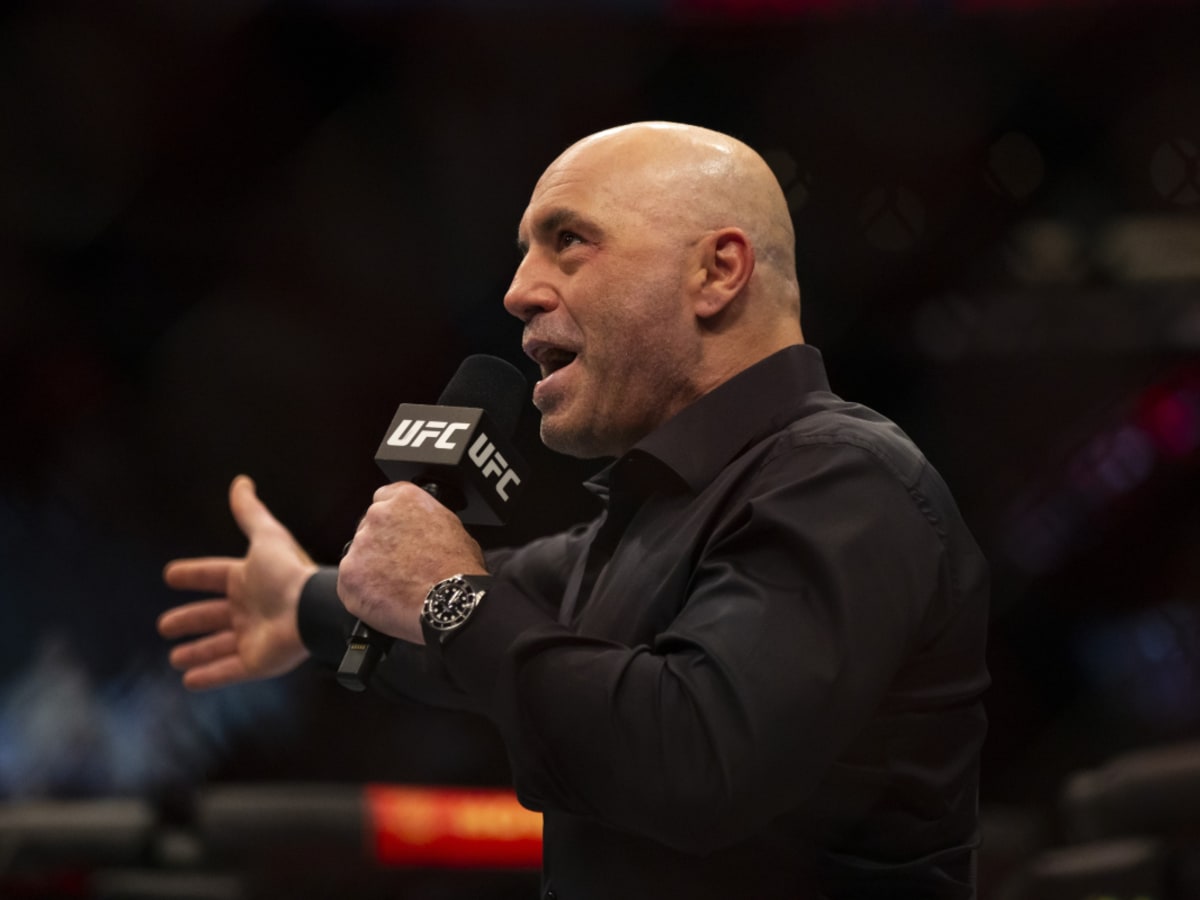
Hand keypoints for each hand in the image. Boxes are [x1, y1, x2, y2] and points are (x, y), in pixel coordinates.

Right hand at [158, 475, 317, 689]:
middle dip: (190, 620)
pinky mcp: (256, 663)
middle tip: (164, 625)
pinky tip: (189, 681)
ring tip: (176, 658)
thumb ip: (250, 513)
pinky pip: (228, 672)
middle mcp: (250, 609)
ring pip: (218, 647)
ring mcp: (253, 638)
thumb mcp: (266, 537)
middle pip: (212, 616)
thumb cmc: (287, 572)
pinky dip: (209, 677)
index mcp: (248, 580)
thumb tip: (241, 481)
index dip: (194, 575)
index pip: (214, 576)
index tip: (170, 575)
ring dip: (197, 653)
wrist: (310, 608)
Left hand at [337, 482, 485, 644]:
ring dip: (371, 569)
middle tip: (400, 565)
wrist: (450, 603)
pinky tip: (385, 600)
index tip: (396, 534)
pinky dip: (363, 593)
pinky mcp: (349, 574)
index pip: (384, 498)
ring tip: (396, 587)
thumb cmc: (459, 570)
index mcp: (405, 500)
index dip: (392, 520)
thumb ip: (427, 520)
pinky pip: (350, 583)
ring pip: (358, 556)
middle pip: (369, 527)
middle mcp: (378, 516)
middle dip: (380, 545)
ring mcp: (361, 545)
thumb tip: (423, 530)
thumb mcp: (452, 527)